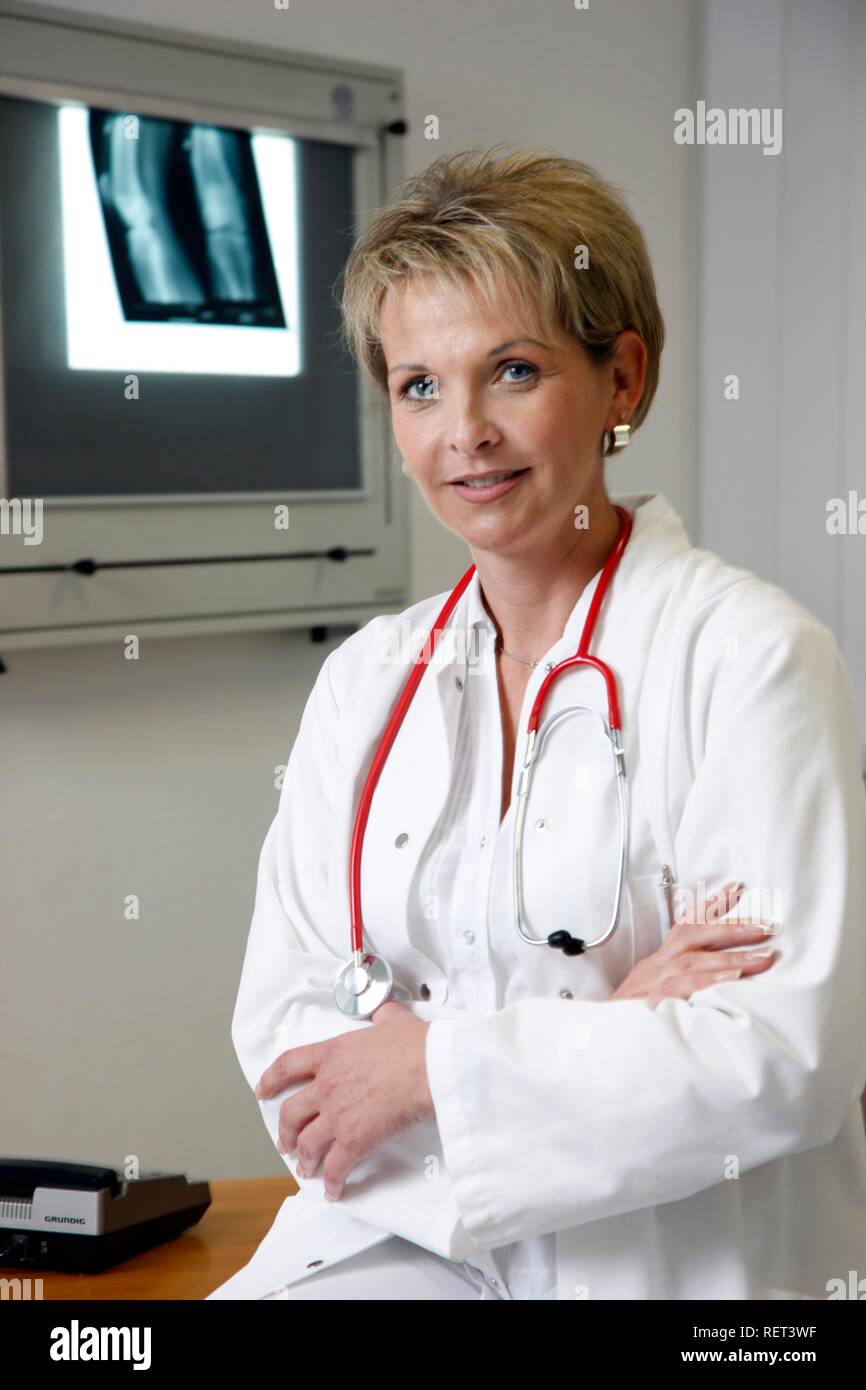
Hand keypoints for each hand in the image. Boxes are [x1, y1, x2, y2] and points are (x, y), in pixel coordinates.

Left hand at [254, 1000, 433, 1201]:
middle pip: (291, 1113)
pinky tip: (334, 1190)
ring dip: (304, 1160)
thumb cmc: (415, 1044)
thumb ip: (381, 1016)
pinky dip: (332, 1183)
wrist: (430, 1067)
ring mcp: (338, 1115)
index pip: (287, 1066)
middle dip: (285, 1132)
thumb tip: (386, 1012)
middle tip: (286, 1142)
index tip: (264, 1091)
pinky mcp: (355, 1140)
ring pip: (307, 1144)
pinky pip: (335, 1167)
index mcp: (331, 1054)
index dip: (270, 1080)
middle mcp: (327, 1086)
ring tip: (306, 1168)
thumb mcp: (391, 1019)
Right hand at [610, 880, 780, 1007]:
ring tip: (763, 956)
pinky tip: (730, 979)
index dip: (710, 906)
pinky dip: (707, 980)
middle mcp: (655, 968)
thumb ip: (685, 989)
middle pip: (692, 935)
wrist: (596, 1044)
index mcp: (658, 964)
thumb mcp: (655, 997)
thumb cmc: (629, 1024)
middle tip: (767, 924)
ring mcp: (651, 985)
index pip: (685, 926)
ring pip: (692, 960)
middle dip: (732, 927)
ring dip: (730, 956)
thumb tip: (724, 986)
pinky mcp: (650, 1004)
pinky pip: (681, 988)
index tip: (736, 889)